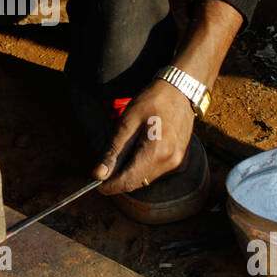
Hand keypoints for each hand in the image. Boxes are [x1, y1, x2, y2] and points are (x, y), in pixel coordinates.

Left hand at [93, 79, 194, 194]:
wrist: (180, 90)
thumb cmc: (153, 101)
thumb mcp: (127, 122)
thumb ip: (114, 151)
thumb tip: (99, 174)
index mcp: (157, 153)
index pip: (129, 181)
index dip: (110, 187)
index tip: (96, 185)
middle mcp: (170, 162)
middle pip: (137, 182)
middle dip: (119, 179)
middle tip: (105, 166)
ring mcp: (178, 162)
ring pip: (146, 179)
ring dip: (131, 173)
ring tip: (123, 152)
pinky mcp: (180, 159)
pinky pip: (156, 172)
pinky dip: (143, 167)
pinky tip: (138, 150)